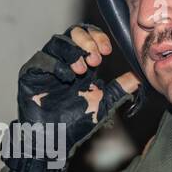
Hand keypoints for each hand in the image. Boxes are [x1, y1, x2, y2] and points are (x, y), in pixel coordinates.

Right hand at [0, 25, 139, 171]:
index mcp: (80, 62)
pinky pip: (42, 59)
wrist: (53, 139)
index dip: (98, 37)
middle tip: (96, 59)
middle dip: (87, 42)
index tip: (108, 50)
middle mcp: (63, 60)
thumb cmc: (75, 123)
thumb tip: (140, 77)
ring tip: (82, 69)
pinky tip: (67, 77)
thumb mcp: (102, 103)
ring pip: (57, 42)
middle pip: (73, 32)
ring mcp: (46, 65)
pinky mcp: (31, 73)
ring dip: (73, 51)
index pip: (88, 36)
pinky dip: (56, 64)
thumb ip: (119, 88)